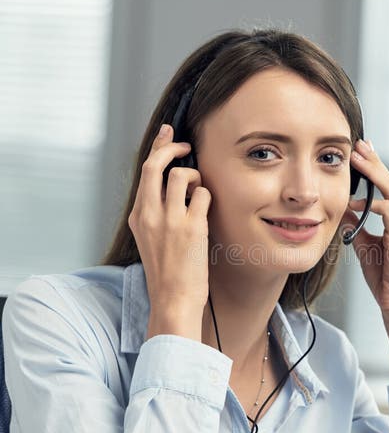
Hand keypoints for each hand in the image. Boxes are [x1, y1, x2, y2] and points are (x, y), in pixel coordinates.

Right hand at [127, 124, 210, 313]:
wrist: (172, 299)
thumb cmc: (168, 273)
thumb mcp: (150, 240)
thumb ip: (156, 213)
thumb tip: (172, 186)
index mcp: (138, 217)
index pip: (144, 172)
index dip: (157, 147)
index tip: (166, 133)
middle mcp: (149, 214)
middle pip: (156, 165)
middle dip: (172, 147)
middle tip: (186, 145)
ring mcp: (169, 220)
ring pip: (181, 175)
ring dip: (195, 176)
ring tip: (199, 191)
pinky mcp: (191, 227)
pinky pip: (202, 194)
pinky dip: (207, 196)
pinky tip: (207, 210)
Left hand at [341, 139, 388, 317]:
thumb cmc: (386, 279)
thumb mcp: (367, 246)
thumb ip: (358, 225)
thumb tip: (344, 208)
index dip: (379, 168)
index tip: (363, 152)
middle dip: (375, 163)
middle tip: (359, 144)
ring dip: (373, 174)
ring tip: (355, 160)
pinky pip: (388, 211)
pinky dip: (371, 205)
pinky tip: (354, 205)